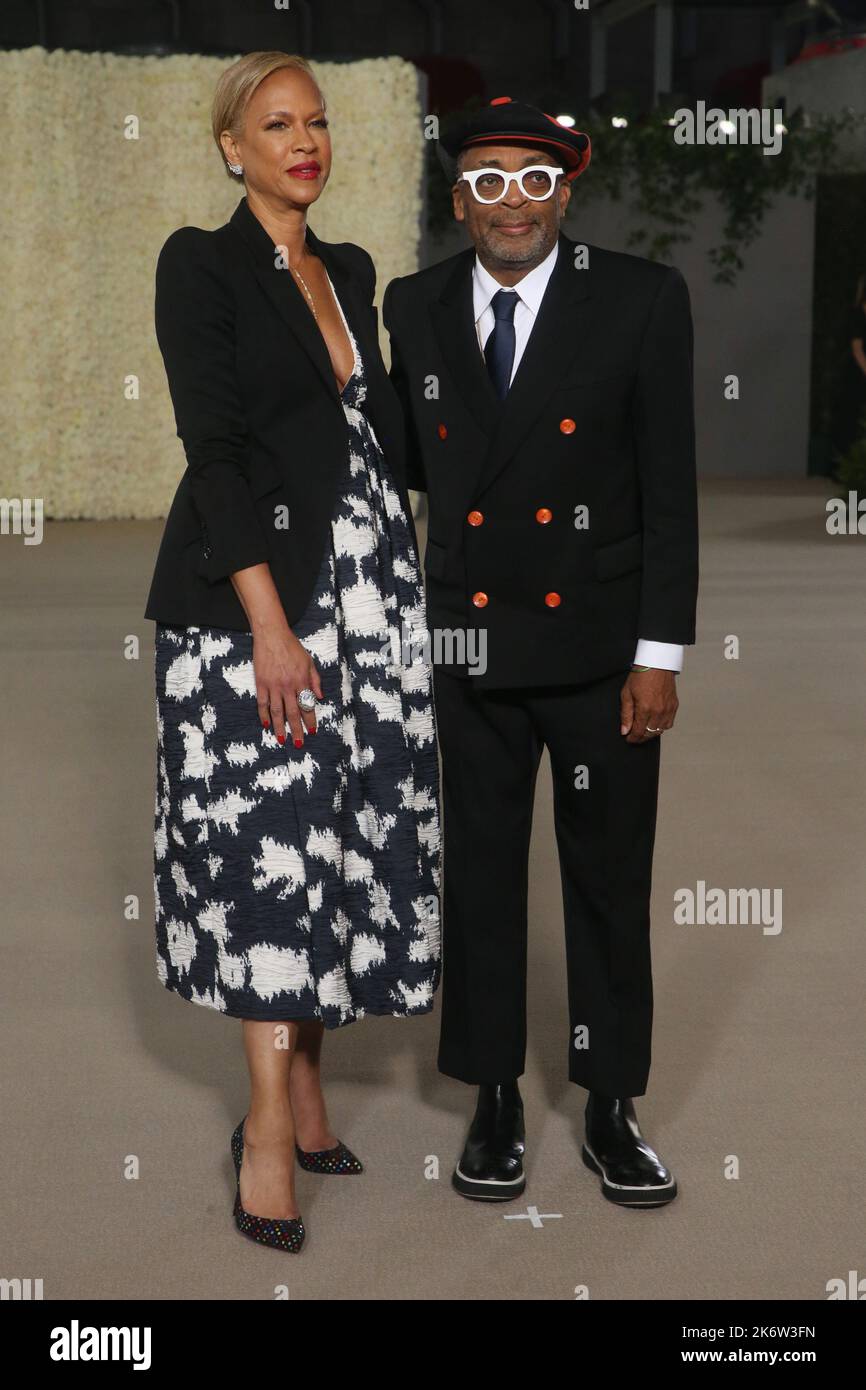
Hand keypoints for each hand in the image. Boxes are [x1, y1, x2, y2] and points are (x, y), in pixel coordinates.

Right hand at [253, 624, 322, 746]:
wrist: (271, 635)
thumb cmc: (292, 647)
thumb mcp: (309, 661)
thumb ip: (314, 680)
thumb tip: (319, 697)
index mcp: (302, 681)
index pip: (307, 705)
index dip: (310, 720)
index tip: (312, 731)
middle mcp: (288, 685)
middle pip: (293, 712)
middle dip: (297, 730)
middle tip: (298, 743)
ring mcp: (273, 685)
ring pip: (277, 711)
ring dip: (280, 727)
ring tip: (282, 739)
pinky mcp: (261, 683)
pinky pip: (262, 703)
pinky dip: (264, 715)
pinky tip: (266, 724)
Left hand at [620, 668, 677, 743]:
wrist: (656, 663)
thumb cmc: (641, 675)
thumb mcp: (626, 694)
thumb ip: (626, 714)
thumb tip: (625, 730)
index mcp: (645, 709)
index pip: (638, 732)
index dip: (632, 738)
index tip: (628, 738)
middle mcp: (658, 711)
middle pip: (649, 733)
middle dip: (640, 738)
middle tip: (634, 737)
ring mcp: (668, 709)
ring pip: (660, 731)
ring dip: (650, 733)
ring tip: (643, 731)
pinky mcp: (674, 706)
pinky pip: (669, 724)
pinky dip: (661, 727)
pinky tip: (654, 724)